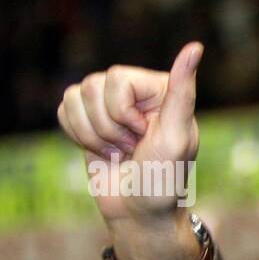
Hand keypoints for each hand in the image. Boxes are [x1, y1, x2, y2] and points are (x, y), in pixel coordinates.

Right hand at [57, 42, 202, 225]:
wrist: (138, 213)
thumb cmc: (162, 178)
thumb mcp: (176, 137)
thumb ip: (182, 91)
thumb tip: (195, 46)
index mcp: (162, 88)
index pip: (117, 77)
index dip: (123, 113)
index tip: (145, 136)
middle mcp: (136, 90)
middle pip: (93, 85)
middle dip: (108, 127)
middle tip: (132, 148)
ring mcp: (110, 103)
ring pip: (75, 96)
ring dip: (93, 134)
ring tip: (120, 152)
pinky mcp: (88, 119)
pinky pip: (63, 109)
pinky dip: (77, 135)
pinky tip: (102, 152)